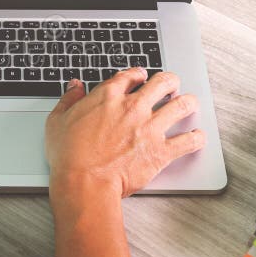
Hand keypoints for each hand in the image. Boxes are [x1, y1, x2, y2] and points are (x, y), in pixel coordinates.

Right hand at [46, 69, 205, 205]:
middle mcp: (133, 107)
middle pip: (163, 82)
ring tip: (189, 103)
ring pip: (182, 105)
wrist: (85, 183)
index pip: (131, 75)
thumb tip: (75, 87)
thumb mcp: (58, 121)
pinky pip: (189, 141)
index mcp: (108, 96)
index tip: (141, 76)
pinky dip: (196, 138)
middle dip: (169, 81)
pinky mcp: (161, 151)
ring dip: (188, 102)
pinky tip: (197, 136)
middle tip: (170, 85)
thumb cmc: (69, 155)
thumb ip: (69, 100)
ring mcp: (150, 128)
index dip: (138, 74)